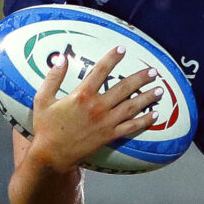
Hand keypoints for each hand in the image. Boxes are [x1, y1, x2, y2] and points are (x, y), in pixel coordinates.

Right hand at [27, 47, 160, 170]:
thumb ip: (53, 77)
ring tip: (160, 89)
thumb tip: (61, 58)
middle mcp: (97, 107)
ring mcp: (106, 122)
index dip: (112, 58)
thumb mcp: (43, 99)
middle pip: (123, 88)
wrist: (52, 154)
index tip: (122, 49)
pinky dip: (144, 121)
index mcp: (82, 95)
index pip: (100, 71)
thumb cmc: (46, 127)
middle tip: (153, 71)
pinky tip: (155, 115)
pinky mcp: (109, 136)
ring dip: (147, 97)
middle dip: (140, 78)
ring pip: (131, 107)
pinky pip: (131, 127)